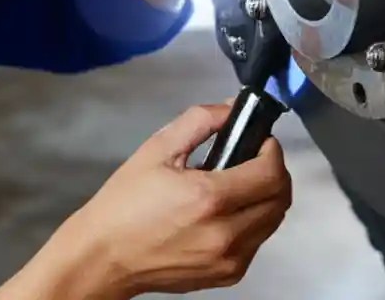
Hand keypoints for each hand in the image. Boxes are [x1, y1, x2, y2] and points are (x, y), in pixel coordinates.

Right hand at [58, 102, 292, 296]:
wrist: (103, 257)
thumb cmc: (124, 204)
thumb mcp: (156, 150)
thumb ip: (199, 121)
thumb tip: (232, 109)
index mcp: (208, 198)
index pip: (272, 172)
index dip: (272, 150)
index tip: (260, 142)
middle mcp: (225, 233)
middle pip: (281, 199)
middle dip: (274, 172)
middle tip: (253, 160)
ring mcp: (229, 259)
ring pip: (273, 221)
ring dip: (265, 198)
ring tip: (237, 186)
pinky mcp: (226, 275)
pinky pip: (257, 243)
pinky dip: (252, 223)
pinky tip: (225, 213)